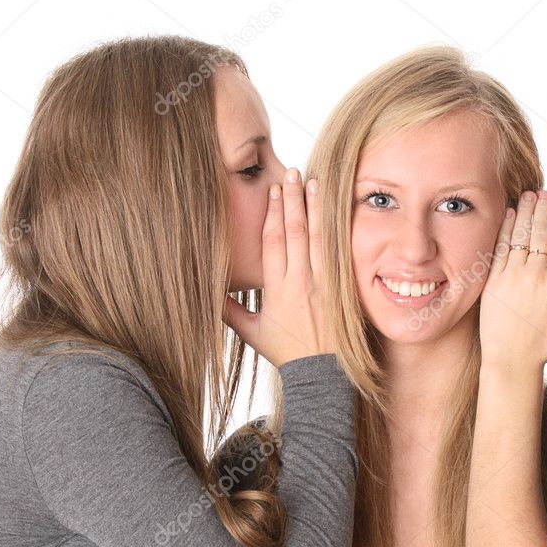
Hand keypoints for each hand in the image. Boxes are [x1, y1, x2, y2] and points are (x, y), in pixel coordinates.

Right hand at [223, 168, 330, 366]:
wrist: (321, 373)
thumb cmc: (288, 352)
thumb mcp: (253, 333)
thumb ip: (229, 311)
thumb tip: (206, 293)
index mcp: (276, 289)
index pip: (273, 242)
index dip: (272, 213)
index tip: (273, 191)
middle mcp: (299, 281)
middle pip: (295, 231)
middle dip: (292, 200)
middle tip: (291, 173)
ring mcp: (323, 284)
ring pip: (319, 237)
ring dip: (316, 207)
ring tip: (314, 182)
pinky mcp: (341, 288)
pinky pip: (338, 253)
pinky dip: (336, 229)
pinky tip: (336, 210)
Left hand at [479, 190, 546, 371]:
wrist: (511, 359)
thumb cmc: (546, 345)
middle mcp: (536, 276)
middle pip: (541, 234)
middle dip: (542, 210)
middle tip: (543, 192)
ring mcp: (513, 277)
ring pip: (520, 237)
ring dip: (524, 213)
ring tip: (528, 195)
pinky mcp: (494, 281)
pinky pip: (501, 249)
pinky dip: (505, 229)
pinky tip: (508, 214)